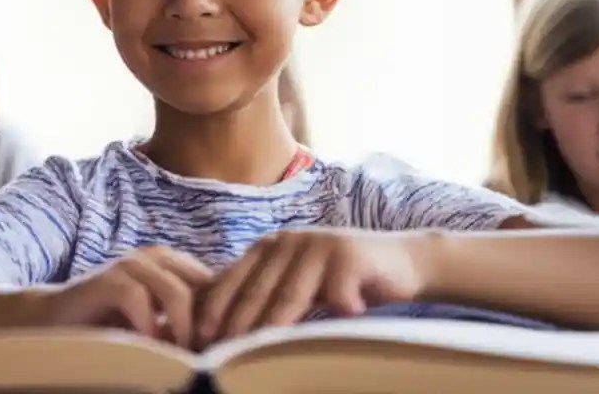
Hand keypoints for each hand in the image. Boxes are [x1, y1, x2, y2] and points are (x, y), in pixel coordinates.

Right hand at [35, 246, 212, 347]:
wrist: (60, 320)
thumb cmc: (114, 324)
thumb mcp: (159, 320)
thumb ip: (187, 320)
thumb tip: (229, 339)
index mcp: (173, 262)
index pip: (218, 281)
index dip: (224, 314)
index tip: (224, 345)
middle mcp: (156, 256)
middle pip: (204, 286)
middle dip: (207, 324)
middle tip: (203, 354)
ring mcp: (131, 264)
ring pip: (177, 293)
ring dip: (181, 329)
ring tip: (178, 354)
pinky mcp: (109, 279)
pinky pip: (140, 301)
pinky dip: (147, 328)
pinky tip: (144, 344)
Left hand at [195, 228, 429, 345]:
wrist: (400, 262)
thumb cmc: (341, 281)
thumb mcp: (296, 283)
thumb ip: (263, 294)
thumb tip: (216, 330)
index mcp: (268, 247)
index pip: (231, 280)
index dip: (212, 310)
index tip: (197, 341)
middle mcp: (288, 241)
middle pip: (256, 290)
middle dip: (236, 325)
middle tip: (221, 355)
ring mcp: (319, 245)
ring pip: (290, 294)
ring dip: (273, 327)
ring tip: (259, 356)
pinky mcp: (350, 254)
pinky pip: (336, 290)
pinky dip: (334, 310)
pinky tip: (334, 327)